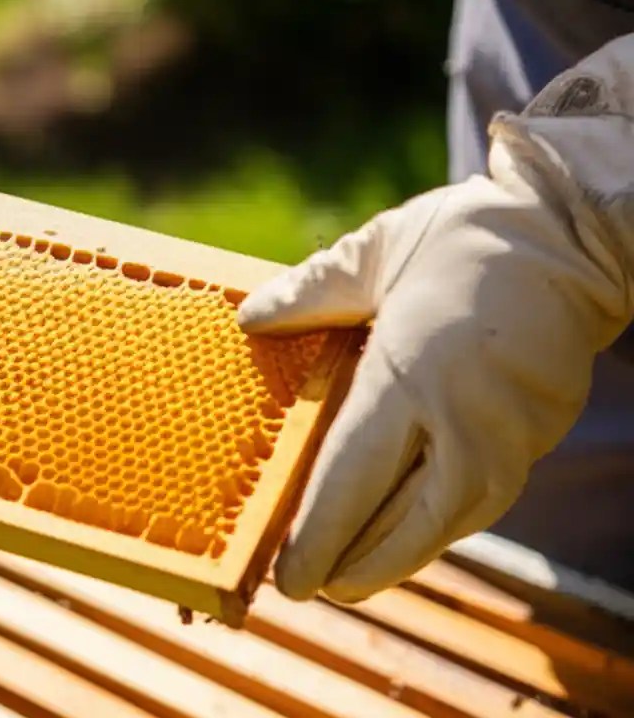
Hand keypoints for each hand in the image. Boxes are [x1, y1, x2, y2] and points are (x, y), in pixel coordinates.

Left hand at [237, 139, 631, 601]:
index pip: (351, 478)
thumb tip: (250, 318)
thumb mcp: (377, 252)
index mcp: (411, 373)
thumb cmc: (464, 239)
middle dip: (351, 564)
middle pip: (400, 522)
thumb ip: (311, 293)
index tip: (288, 574)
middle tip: (307, 588)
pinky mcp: (536, 441)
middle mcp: (463, 420)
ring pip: (444, 525)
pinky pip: (477, 503)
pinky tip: (405, 538)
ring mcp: (507, 438)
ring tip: (349, 578)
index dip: (318, 535)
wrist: (574, 236)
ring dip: (395, 557)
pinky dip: (436, 529)